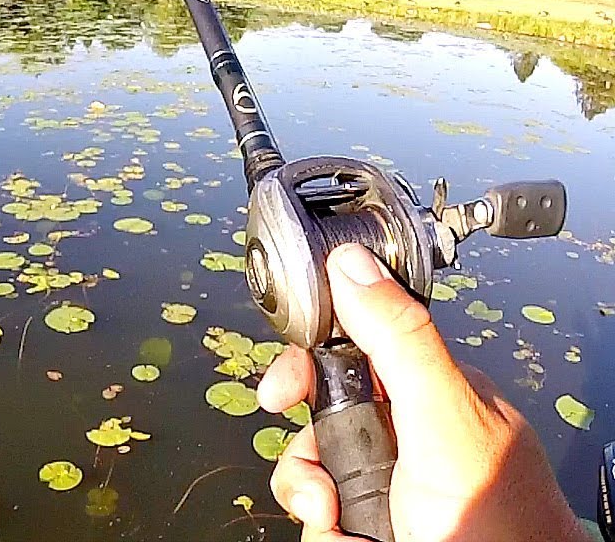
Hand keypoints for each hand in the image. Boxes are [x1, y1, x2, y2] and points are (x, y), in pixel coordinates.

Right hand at [257, 243, 587, 541]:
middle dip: (305, 462)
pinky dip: (332, 539)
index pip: (343, 354)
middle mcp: (404, 436)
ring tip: (345, 530)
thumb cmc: (500, 517)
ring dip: (315, 508)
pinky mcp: (376, 524)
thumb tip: (351, 264)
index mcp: (423, 390)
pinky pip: (324, 524)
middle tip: (321, 493)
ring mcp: (390, 485)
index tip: (279, 395)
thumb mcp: (442, 414)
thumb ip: (400, 339)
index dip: (302, 372)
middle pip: (316, 425)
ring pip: (312, 477)